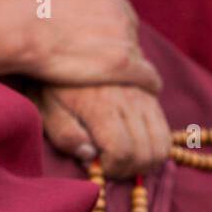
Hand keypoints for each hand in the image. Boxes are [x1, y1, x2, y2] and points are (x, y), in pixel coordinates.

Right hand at [14, 0, 160, 93]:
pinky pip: (148, 76)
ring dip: (133, 67)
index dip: (115, 30)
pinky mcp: (123, 64)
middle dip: (122, 48)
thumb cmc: (37, 7)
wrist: (27, 27)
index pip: (124, 14)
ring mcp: (123, 38)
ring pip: (138, 56)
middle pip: (131, 36)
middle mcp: (120, 13)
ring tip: (125, 82)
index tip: (107, 42)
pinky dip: (150, 84)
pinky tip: (149, 92)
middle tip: (108, 63)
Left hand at [35, 83, 170, 179]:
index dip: (112, 168)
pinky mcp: (149, 91)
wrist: (63, 42)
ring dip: (146, 160)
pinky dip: (155, 144)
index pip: (122, 152)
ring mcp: (142, 94)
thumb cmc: (50, 80)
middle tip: (110, 165)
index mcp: (100, 104)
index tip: (98, 165)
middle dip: (129, 169)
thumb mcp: (46, 107)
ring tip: (123, 157)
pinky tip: (133, 142)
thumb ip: (64, 134)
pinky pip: (165, 128)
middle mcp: (127, 98)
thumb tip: (90, 156)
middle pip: (146, 152)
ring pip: (162, 143)